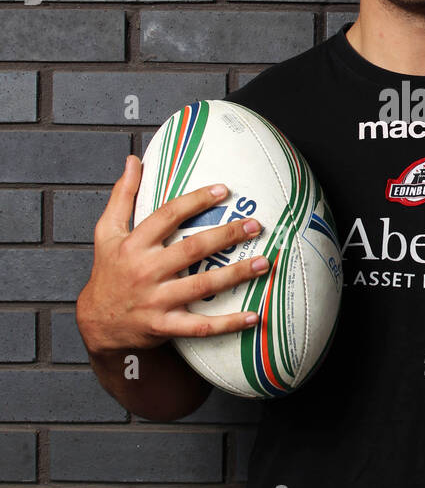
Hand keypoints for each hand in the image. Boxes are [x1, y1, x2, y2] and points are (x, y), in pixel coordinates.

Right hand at [76, 154, 270, 354]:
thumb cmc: (108, 272)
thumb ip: (122, 196)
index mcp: (134, 245)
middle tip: (256, 225)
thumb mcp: (106, 232)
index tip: (224, 190)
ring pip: (202, 286)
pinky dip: (228, 324)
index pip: (168, 216)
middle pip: (192, 249)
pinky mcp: (165, 326)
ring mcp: (156, 300)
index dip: (197, 201)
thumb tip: (133, 161)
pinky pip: (201, 327)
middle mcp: (146, 270)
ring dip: (236, 274)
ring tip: (263, 262)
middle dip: (226, 235)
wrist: (97, 323)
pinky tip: (253, 316)